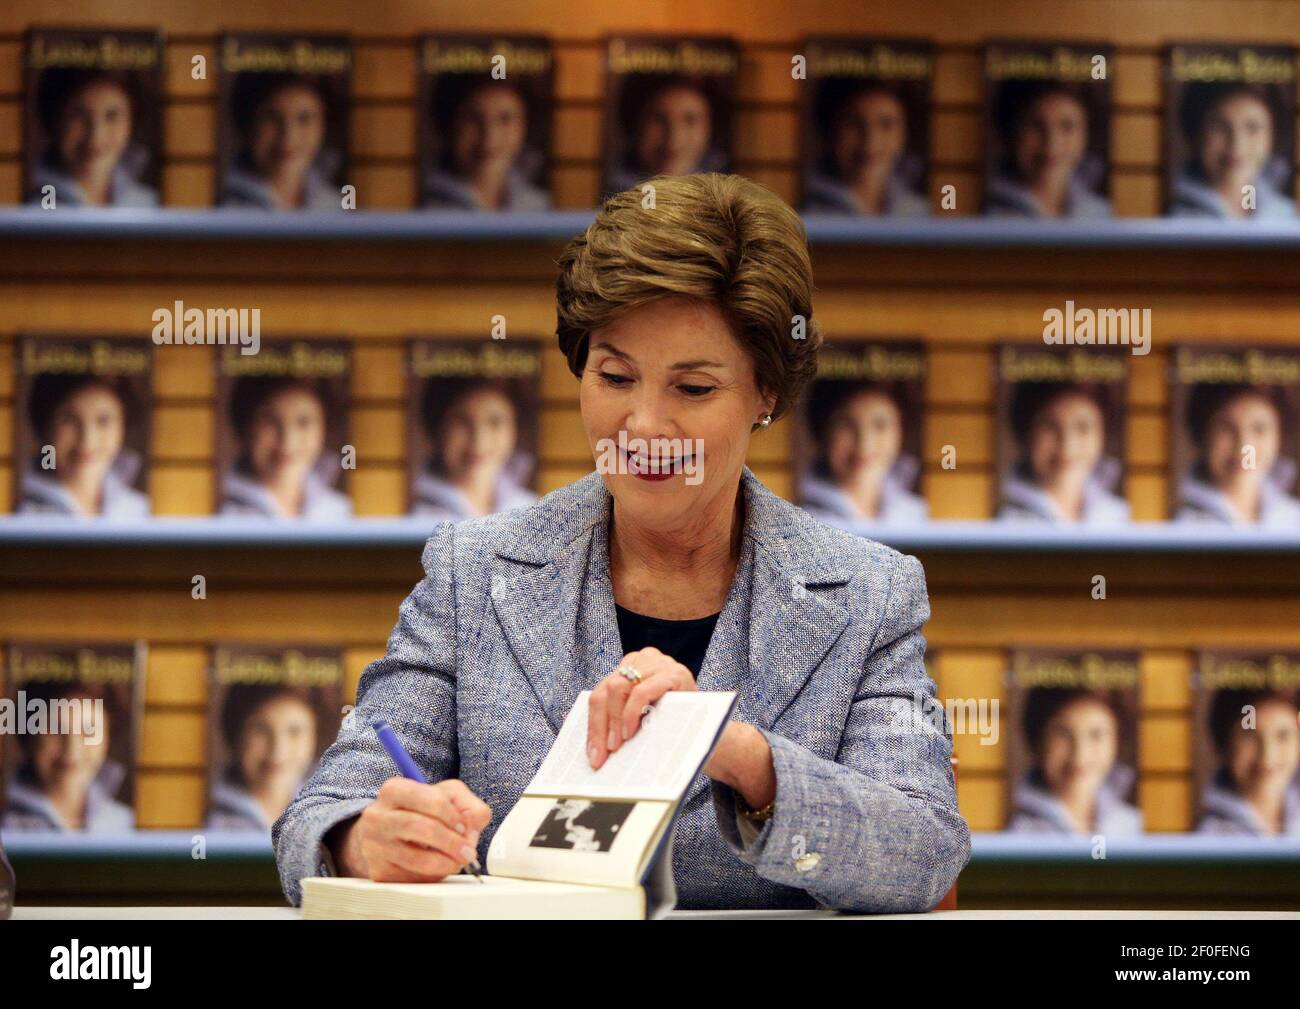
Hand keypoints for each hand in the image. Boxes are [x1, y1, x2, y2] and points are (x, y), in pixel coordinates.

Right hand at [333, 777, 491, 881]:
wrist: (388, 834)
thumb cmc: (420, 811)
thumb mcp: (447, 796)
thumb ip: (468, 806)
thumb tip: (470, 831)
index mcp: (394, 789)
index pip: (432, 800)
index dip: (454, 816)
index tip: (464, 826)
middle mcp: (378, 816)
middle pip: (423, 828)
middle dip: (453, 842)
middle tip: (468, 851)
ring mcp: (374, 845)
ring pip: (418, 858)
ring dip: (446, 863)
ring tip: (458, 861)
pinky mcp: (378, 871)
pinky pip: (412, 877)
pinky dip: (432, 875)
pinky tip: (438, 868)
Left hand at [587, 646, 696, 768]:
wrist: (711, 727)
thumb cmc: (673, 723)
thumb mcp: (641, 717)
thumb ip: (619, 720)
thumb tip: (593, 750)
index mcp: (629, 667)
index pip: (600, 694)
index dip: (593, 725)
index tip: (592, 755)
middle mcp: (641, 658)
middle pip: (607, 690)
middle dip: (601, 726)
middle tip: (602, 755)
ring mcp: (659, 662)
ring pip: (619, 687)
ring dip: (614, 721)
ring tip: (616, 746)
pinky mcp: (674, 672)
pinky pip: (643, 690)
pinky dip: (631, 712)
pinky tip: (629, 731)